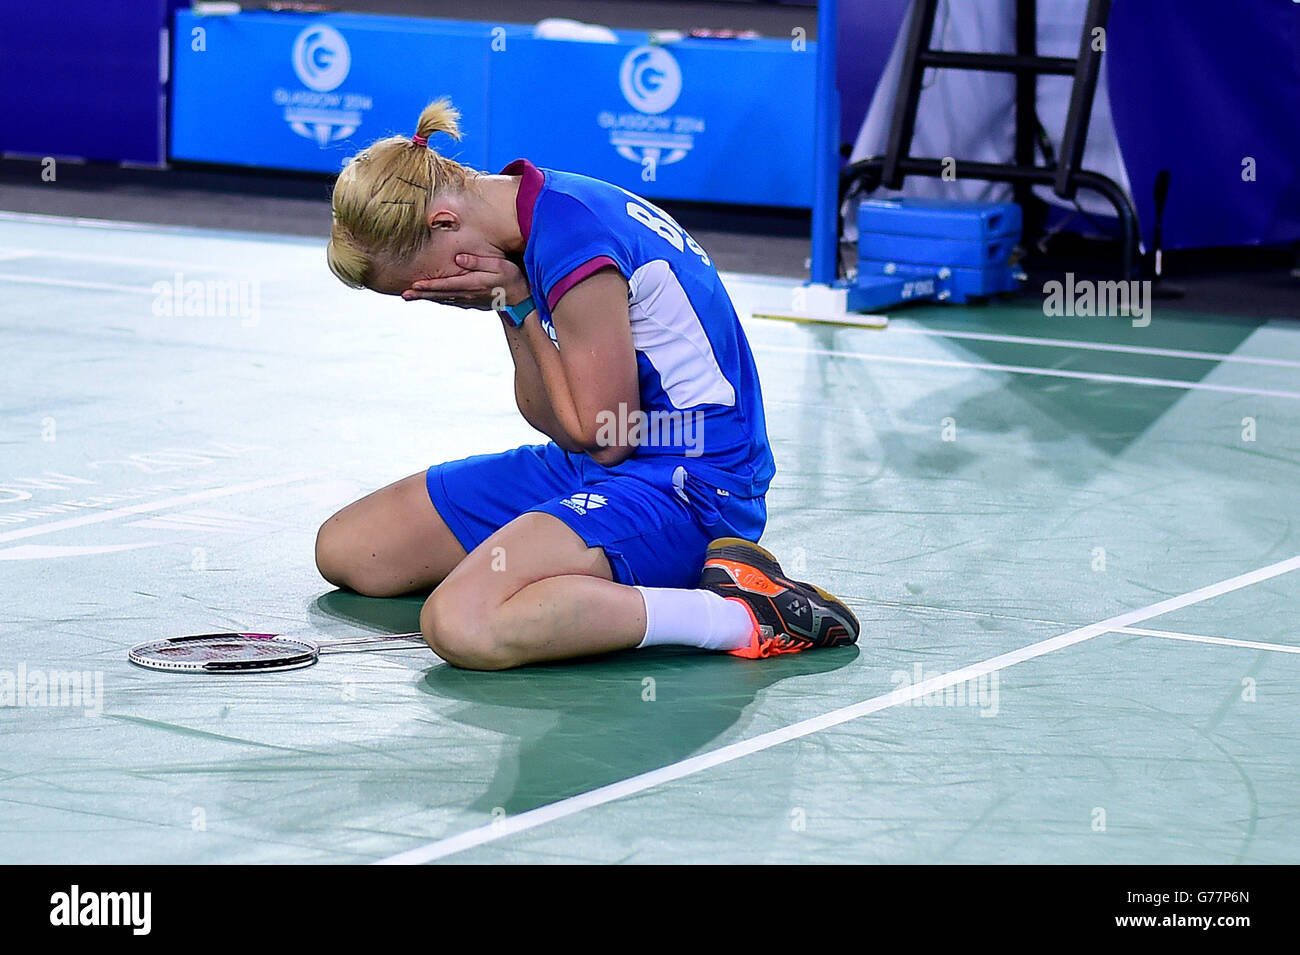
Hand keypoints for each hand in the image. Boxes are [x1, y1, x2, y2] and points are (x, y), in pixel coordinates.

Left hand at [402, 253, 529, 310]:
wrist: (521, 299)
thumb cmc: (511, 278)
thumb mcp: (499, 265)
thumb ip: (478, 261)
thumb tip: (458, 258)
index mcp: (472, 284)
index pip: (446, 285)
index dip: (429, 286)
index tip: (414, 285)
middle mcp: (467, 294)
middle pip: (440, 295)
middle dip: (421, 295)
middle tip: (404, 295)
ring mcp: (468, 300)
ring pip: (443, 299)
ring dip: (426, 298)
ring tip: (411, 297)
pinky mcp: (471, 301)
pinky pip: (450, 301)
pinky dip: (438, 299)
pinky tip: (431, 298)